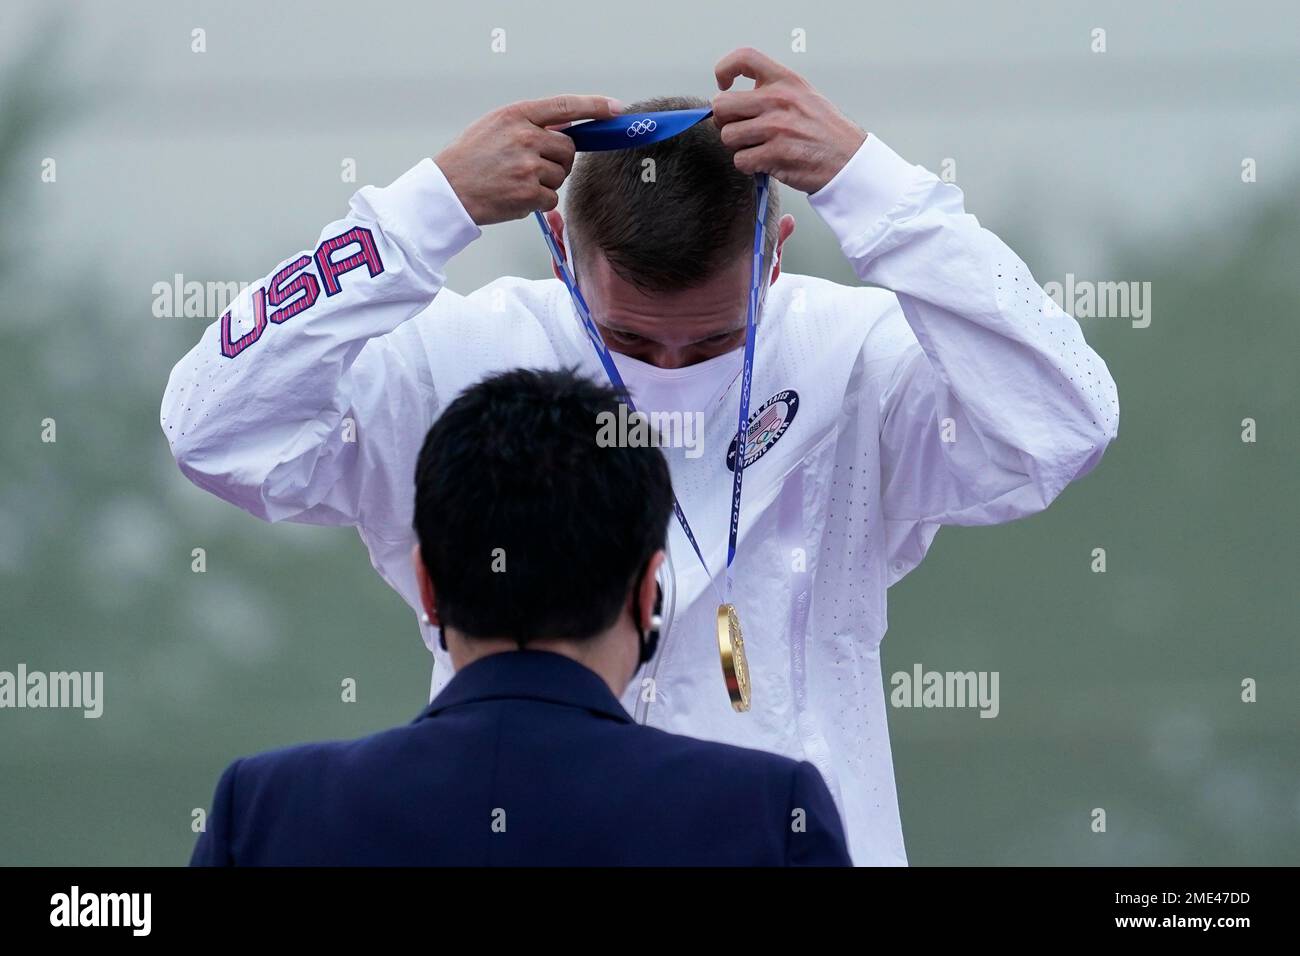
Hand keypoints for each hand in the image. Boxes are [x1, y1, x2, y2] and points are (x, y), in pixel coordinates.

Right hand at [435, 94, 623, 225]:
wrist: (446, 191)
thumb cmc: (469, 160)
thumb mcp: (494, 127)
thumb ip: (528, 124)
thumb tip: (565, 128)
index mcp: (516, 115)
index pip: (565, 106)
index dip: (595, 107)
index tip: (615, 109)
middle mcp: (524, 136)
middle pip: (568, 148)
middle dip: (559, 160)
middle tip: (533, 168)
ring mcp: (527, 165)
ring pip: (560, 174)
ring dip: (545, 183)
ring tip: (515, 182)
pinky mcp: (528, 192)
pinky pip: (551, 197)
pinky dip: (538, 202)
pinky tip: (514, 196)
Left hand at [712, 48, 866, 194]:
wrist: (849, 160)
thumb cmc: (825, 131)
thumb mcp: (803, 96)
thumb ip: (772, 91)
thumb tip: (735, 99)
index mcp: (786, 81)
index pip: (744, 58)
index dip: (724, 70)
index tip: (724, 85)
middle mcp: (779, 100)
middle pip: (722, 104)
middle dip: (725, 120)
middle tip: (739, 127)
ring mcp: (776, 128)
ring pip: (728, 135)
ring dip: (738, 146)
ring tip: (758, 147)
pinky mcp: (775, 154)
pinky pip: (740, 160)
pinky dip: (748, 165)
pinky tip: (765, 161)